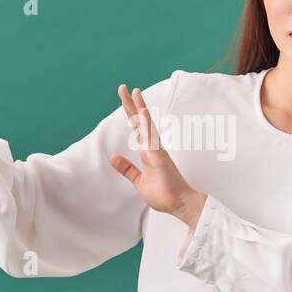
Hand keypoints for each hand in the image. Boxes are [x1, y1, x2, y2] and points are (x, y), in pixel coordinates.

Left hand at [110, 85, 207, 225]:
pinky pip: (151, 138)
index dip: (131, 113)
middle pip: (140, 121)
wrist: (178, 204)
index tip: (126, 97)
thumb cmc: (163, 194)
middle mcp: (153, 147)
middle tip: (123, 87)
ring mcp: (157, 150)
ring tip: (134, 91)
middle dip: (131, 104)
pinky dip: (146, 124)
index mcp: (148, 151)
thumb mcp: (139, 180)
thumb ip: (127, 168)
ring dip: (140, 108)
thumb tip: (113, 157)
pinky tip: (142, 112)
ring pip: (146, 125)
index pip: (137, 128)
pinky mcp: (159, 157)